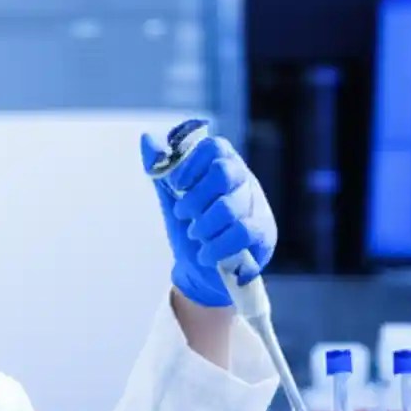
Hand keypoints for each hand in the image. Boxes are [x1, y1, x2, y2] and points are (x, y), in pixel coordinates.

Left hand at [139, 130, 276, 307]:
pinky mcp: (263, 233)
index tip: (176, 185)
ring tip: (195, 235)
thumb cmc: (188, 228)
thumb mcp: (170, 197)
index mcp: (222, 164)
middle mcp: (243, 180)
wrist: (200, 271)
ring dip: (204, 225)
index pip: (215, 147)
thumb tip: (147, 138)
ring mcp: (256, 206)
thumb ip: (160, 169)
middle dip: (196, 197)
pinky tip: (205, 255)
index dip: (191, 164)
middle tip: (183, 214)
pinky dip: (218, 246)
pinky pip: (242, 233)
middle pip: (224, 172)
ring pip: (230, 206)